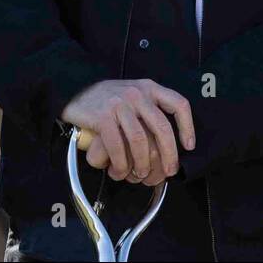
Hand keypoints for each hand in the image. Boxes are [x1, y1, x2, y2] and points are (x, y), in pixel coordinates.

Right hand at [61, 79, 194, 181]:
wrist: (73, 90)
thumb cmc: (108, 99)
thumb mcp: (134, 94)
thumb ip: (150, 107)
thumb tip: (168, 139)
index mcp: (150, 88)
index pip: (179, 104)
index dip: (188, 127)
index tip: (189, 146)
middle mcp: (138, 94)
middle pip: (162, 127)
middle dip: (169, 153)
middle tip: (170, 170)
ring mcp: (120, 105)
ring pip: (139, 140)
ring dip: (142, 162)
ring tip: (141, 174)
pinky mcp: (102, 117)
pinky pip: (117, 145)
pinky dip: (121, 162)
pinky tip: (121, 170)